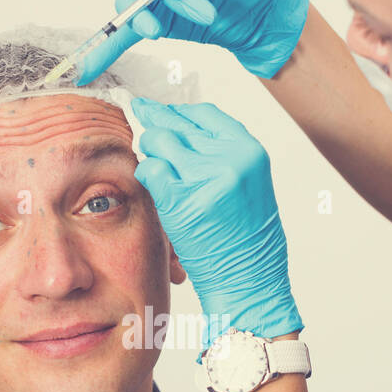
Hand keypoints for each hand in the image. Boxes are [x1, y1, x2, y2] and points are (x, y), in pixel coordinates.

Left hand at [130, 97, 302, 356]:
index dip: (179, 111)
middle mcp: (229, 158)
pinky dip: (145, 175)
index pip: (206, 115)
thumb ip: (222, 158)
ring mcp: (203, 177)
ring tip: (153, 167)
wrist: (251, 281)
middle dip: (156, 121)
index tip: (163, 110)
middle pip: (178, 125)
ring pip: (159, 142)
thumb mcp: (248, 187)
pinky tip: (148, 185)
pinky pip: (150, 170)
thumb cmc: (250, 243)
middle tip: (140, 112)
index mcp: (249, 151)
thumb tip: (185, 135)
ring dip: (150, 152)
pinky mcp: (180, 199)